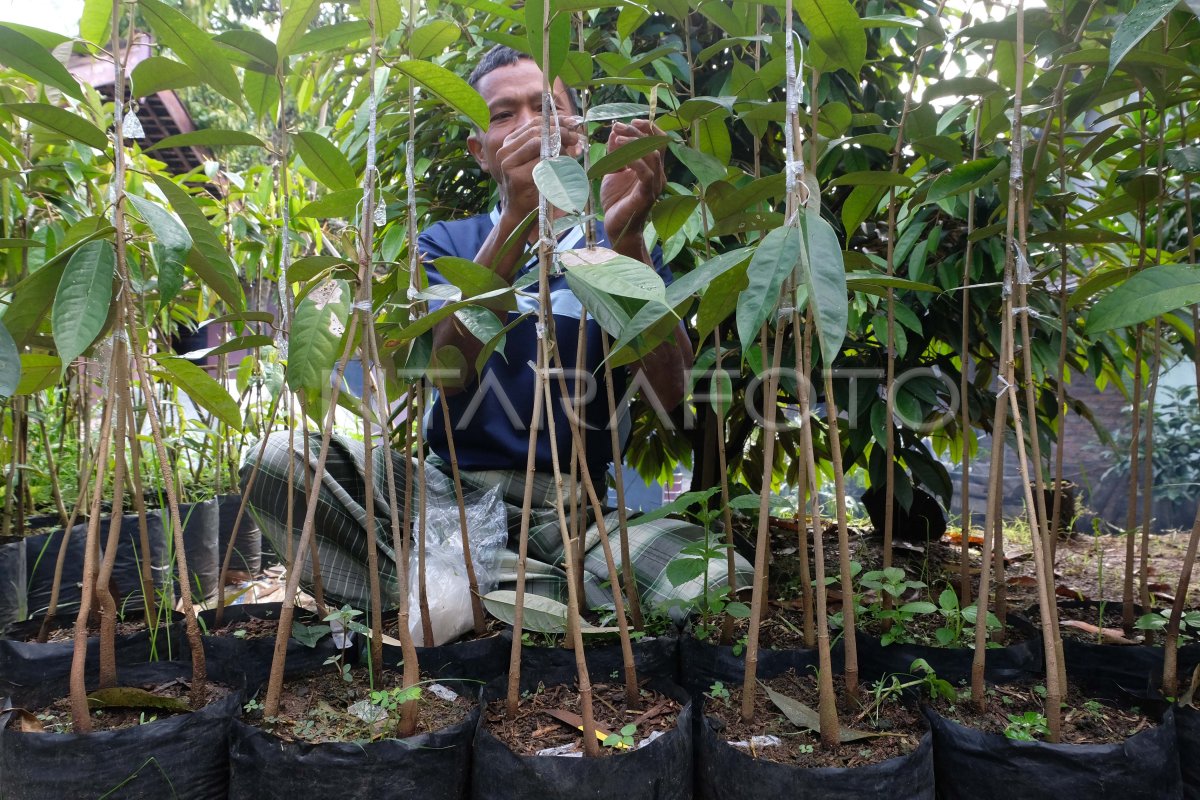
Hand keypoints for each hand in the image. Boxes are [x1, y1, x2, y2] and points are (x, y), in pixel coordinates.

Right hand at [494, 114, 583, 224]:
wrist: (522, 212)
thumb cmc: (534, 185)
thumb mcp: (541, 160)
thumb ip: (552, 145)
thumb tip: (573, 131)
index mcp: (510, 143)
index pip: (535, 123)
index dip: (556, 120)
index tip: (573, 124)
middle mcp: (505, 150)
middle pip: (537, 130)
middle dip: (560, 132)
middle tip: (576, 138)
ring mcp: (508, 163)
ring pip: (539, 143)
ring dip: (559, 146)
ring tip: (571, 152)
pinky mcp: (516, 176)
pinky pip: (541, 162)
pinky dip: (556, 162)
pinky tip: (565, 166)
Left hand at [599, 119, 665, 252]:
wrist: (616, 226)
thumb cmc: (616, 200)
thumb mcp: (613, 170)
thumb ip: (614, 152)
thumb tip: (614, 132)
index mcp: (652, 167)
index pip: (658, 141)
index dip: (647, 128)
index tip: (630, 121)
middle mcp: (658, 174)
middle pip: (655, 144)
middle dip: (637, 131)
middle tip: (618, 126)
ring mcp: (655, 185)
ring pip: (652, 156)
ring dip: (634, 143)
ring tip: (616, 138)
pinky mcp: (647, 195)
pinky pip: (646, 173)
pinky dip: (635, 161)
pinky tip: (620, 156)